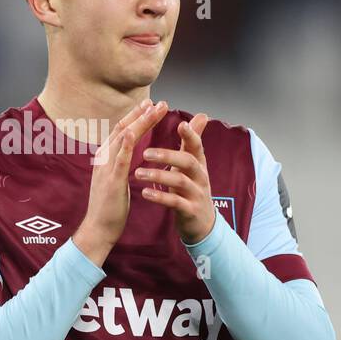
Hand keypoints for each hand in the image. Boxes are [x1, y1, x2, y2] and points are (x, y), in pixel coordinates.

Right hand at [72, 98, 167, 265]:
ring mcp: (106, 169)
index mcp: (106, 158)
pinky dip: (126, 144)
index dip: (137, 116)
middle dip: (141, 114)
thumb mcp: (115, 180)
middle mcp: (104, 158)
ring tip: (153, 109)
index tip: (151, 105)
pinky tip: (134, 132)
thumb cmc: (109, 207)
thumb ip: (120, 163)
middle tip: (158, 102)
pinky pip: (119, 160)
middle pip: (123, 129)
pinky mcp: (111, 181)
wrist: (98, 229)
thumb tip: (127, 150)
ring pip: (122, 139)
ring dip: (138, 122)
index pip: (122, 131)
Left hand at [136, 113, 215, 244]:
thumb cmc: (192, 188)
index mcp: (199, 163)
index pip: (197, 145)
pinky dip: (160, 197)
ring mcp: (197, 194)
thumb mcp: (193, 164)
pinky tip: (145, 193)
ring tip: (138, 173)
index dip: (191, 135)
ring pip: (180, 182)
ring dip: (158, 176)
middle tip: (145, 152)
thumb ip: (192, 142)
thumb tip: (202, 116)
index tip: (181, 123)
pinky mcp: (190, 211)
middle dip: (168, 155)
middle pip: (188, 162)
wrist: (202, 223)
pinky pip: (176, 203)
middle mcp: (201, 177)